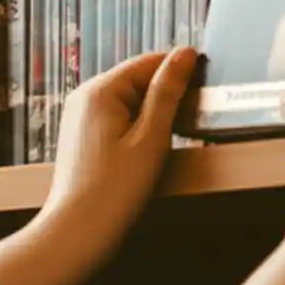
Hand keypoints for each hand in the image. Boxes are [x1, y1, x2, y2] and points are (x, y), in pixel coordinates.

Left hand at [37, 46, 197, 249]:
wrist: (78, 230)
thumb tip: (185, 55)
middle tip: (188, 121)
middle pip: (138, 80)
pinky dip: (137, 127)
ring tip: (167, 140)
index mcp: (99, 90)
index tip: (205, 81)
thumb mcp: (152, 136)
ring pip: (129, 100)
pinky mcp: (82, 134)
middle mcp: (85, 96)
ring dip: (153, 113)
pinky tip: (147, 150)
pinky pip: (117, 117)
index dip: (179, 70)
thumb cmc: (113, 189)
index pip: (149, 62)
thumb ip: (168, 91)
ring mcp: (80, 115)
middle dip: (165, 95)